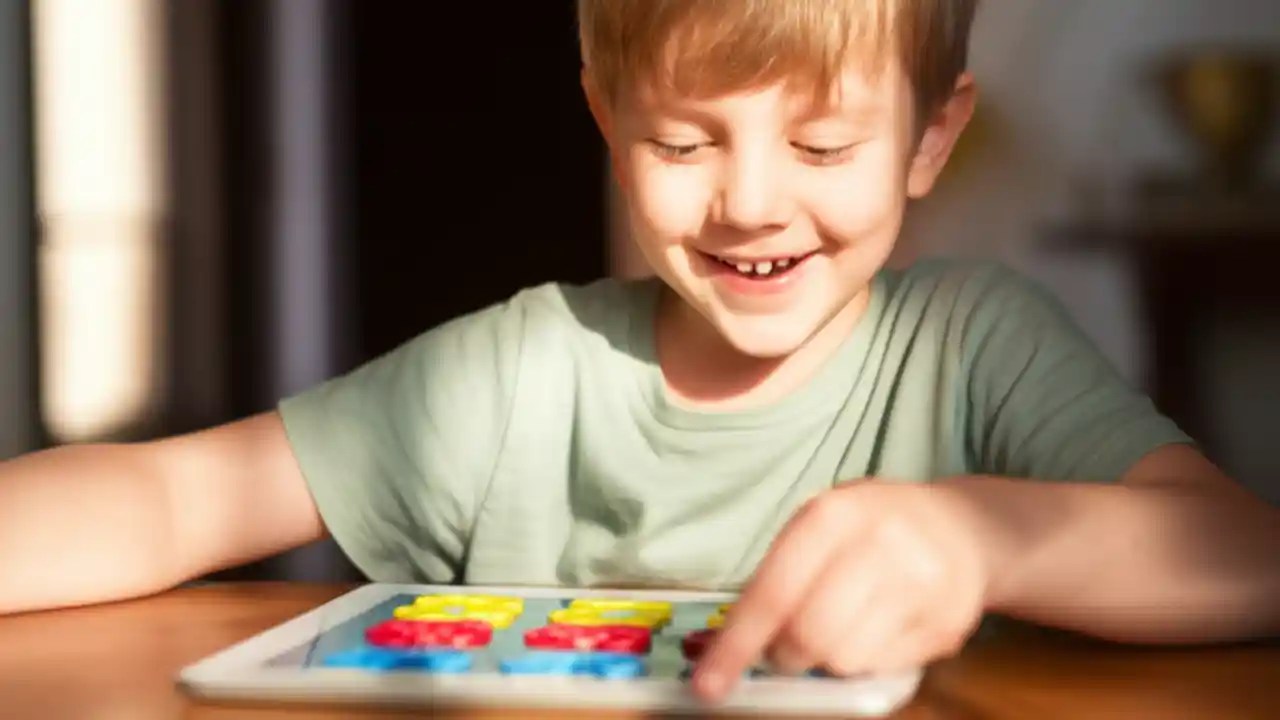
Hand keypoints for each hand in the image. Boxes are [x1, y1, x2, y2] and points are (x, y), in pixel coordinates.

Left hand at [691, 479, 995, 700]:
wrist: (965, 528)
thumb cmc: (874, 528)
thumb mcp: (823, 524)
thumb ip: (782, 573)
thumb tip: (735, 643)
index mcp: (836, 512)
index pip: (773, 592)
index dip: (737, 644)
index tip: (709, 683)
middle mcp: (881, 543)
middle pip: (808, 635)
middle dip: (784, 655)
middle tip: (785, 651)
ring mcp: (921, 585)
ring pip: (843, 659)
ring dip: (826, 659)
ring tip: (839, 628)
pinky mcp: (947, 624)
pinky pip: (880, 669)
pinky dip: (864, 660)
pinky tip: (877, 628)